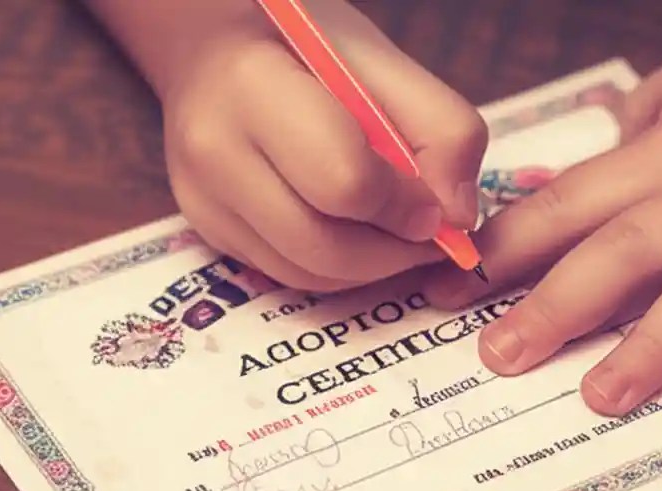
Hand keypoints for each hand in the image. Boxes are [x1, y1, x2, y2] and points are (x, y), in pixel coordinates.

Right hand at [159, 0, 486, 291]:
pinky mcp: (206, 231)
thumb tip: (459, 218)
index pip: (344, 183)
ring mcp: (202, 200)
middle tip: (429, 235)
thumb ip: (441, 127)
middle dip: (394, 253)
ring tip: (399, 235)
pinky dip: (335, 268)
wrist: (211, 49)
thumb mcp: (380, 60)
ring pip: (306, 274)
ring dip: (369, 269)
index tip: (434, 202)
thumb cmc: (302, 46)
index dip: (404, 205)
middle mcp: (214, 152)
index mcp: (256, 87)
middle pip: (323, 247)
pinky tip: (355, 234)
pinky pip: (285, 274)